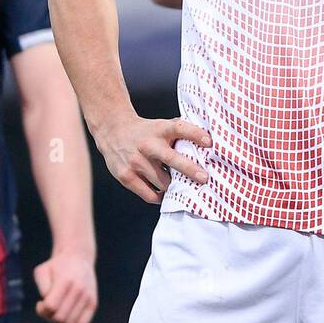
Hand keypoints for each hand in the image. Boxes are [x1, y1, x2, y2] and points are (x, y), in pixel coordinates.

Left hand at [33, 251, 97, 322]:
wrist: (79, 257)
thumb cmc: (57, 266)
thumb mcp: (42, 270)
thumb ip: (42, 288)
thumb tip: (47, 305)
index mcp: (65, 281)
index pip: (51, 306)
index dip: (41, 309)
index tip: (40, 302)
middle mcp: (79, 289)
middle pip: (60, 317)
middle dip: (49, 316)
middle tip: (48, 307)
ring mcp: (88, 297)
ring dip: (60, 320)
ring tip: (58, 309)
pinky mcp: (93, 303)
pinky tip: (67, 313)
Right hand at [94, 113, 211, 203]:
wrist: (113, 131)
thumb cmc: (147, 132)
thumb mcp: (162, 126)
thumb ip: (180, 134)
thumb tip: (209, 146)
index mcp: (160, 129)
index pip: (179, 128)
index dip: (195, 134)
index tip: (209, 142)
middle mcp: (148, 144)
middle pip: (171, 158)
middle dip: (189, 169)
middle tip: (204, 178)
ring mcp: (136, 161)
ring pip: (163, 182)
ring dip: (174, 186)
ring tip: (181, 185)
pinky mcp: (126, 176)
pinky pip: (149, 194)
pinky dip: (160, 197)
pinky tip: (164, 193)